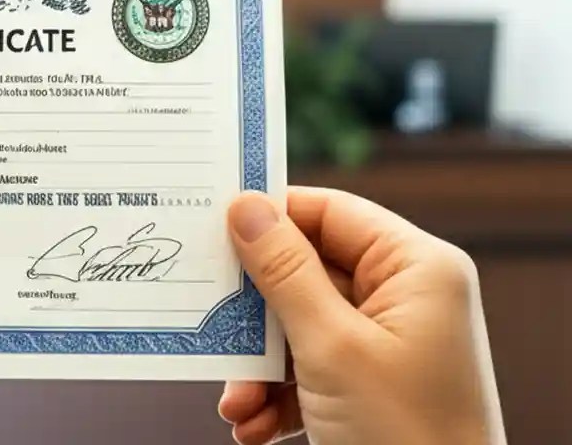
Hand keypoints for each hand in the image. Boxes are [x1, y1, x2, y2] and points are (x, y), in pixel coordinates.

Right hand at [218, 187, 504, 444]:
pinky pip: (311, 368)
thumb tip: (246, 208)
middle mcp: (408, 298)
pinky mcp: (373, 385)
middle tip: (213, 327)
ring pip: (300, 326)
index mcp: (418, 269)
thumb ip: (284, 272)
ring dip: (259, 367)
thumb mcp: (331, 348)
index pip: (330, 212)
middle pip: (307, 272)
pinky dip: (277, 395)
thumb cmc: (405, 436)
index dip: (271, 216)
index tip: (211, 227)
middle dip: (257, 315)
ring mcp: (391, 344)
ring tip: (238, 402)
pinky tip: (257, 424)